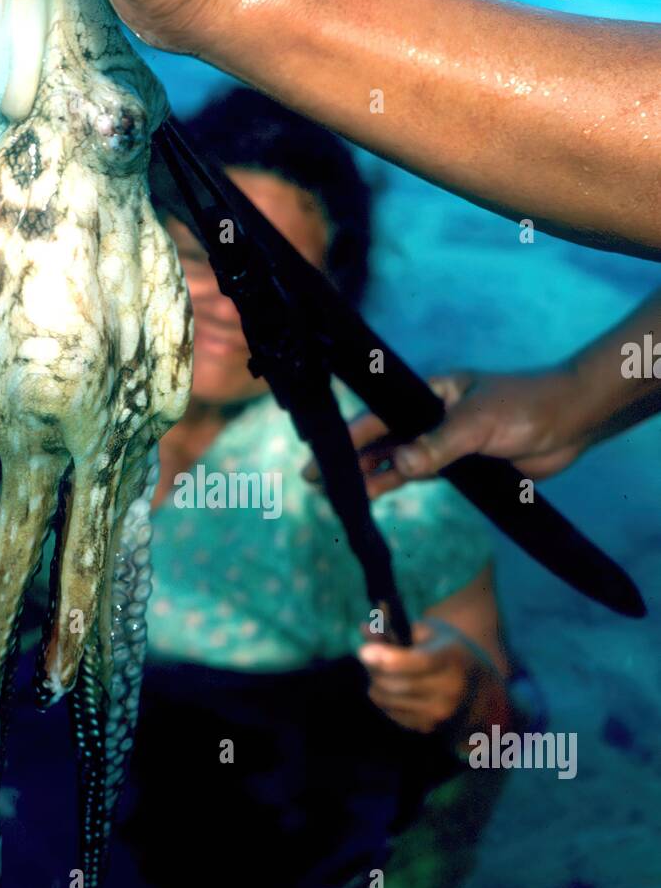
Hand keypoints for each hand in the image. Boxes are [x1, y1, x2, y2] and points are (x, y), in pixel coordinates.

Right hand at [304, 367, 586, 499]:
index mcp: (431, 392)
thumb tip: (398, 466)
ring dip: (371, 474)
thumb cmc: (526, 407)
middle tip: (315, 480)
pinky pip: (422, 474)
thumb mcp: (477, 424)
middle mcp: (432, 415)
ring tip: (339, 495)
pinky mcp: (462, 464)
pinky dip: (399, 482)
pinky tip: (377, 493)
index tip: (322, 452)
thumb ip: (437, 446)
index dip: (350, 435)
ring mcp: (445, 440)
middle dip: (350, 458)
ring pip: (398, 459)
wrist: (572, 422)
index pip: (380, 414)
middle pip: (382, 438)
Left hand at [359, 621, 479, 735]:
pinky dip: (384, 698)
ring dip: (375, 683)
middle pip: (397, 683)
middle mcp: (450, 688)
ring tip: (382, 671)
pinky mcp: (429, 727)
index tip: (363, 652)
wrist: (478, 687)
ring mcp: (440, 712)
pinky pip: (391, 713)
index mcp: (452, 658)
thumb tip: (363, 630)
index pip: (419, 662)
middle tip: (368, 655)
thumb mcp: (427, 632)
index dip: (389, 659)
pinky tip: (392, 687)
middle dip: (374, 669)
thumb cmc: (446, 650)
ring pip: (388, 700)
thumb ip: (394, 630)